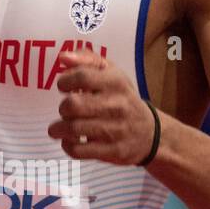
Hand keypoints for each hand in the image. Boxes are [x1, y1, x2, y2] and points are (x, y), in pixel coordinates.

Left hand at [48, 50, 158, 165]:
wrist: (151, 133)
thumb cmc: (122, 98)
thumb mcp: (112, 73)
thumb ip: (87, 60)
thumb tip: (63, 58)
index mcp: (116, 82)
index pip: (82, 76)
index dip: (65, 81)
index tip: (64, 87)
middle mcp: (117, 105)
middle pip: (73, 104)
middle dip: (63, 107)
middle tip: (65, 109)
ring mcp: (115, 130)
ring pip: (73, 128)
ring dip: (59, 128)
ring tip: (58, 128)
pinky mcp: (112, 151)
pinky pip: (78, 150)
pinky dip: (67, 145)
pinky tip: (70, 140)